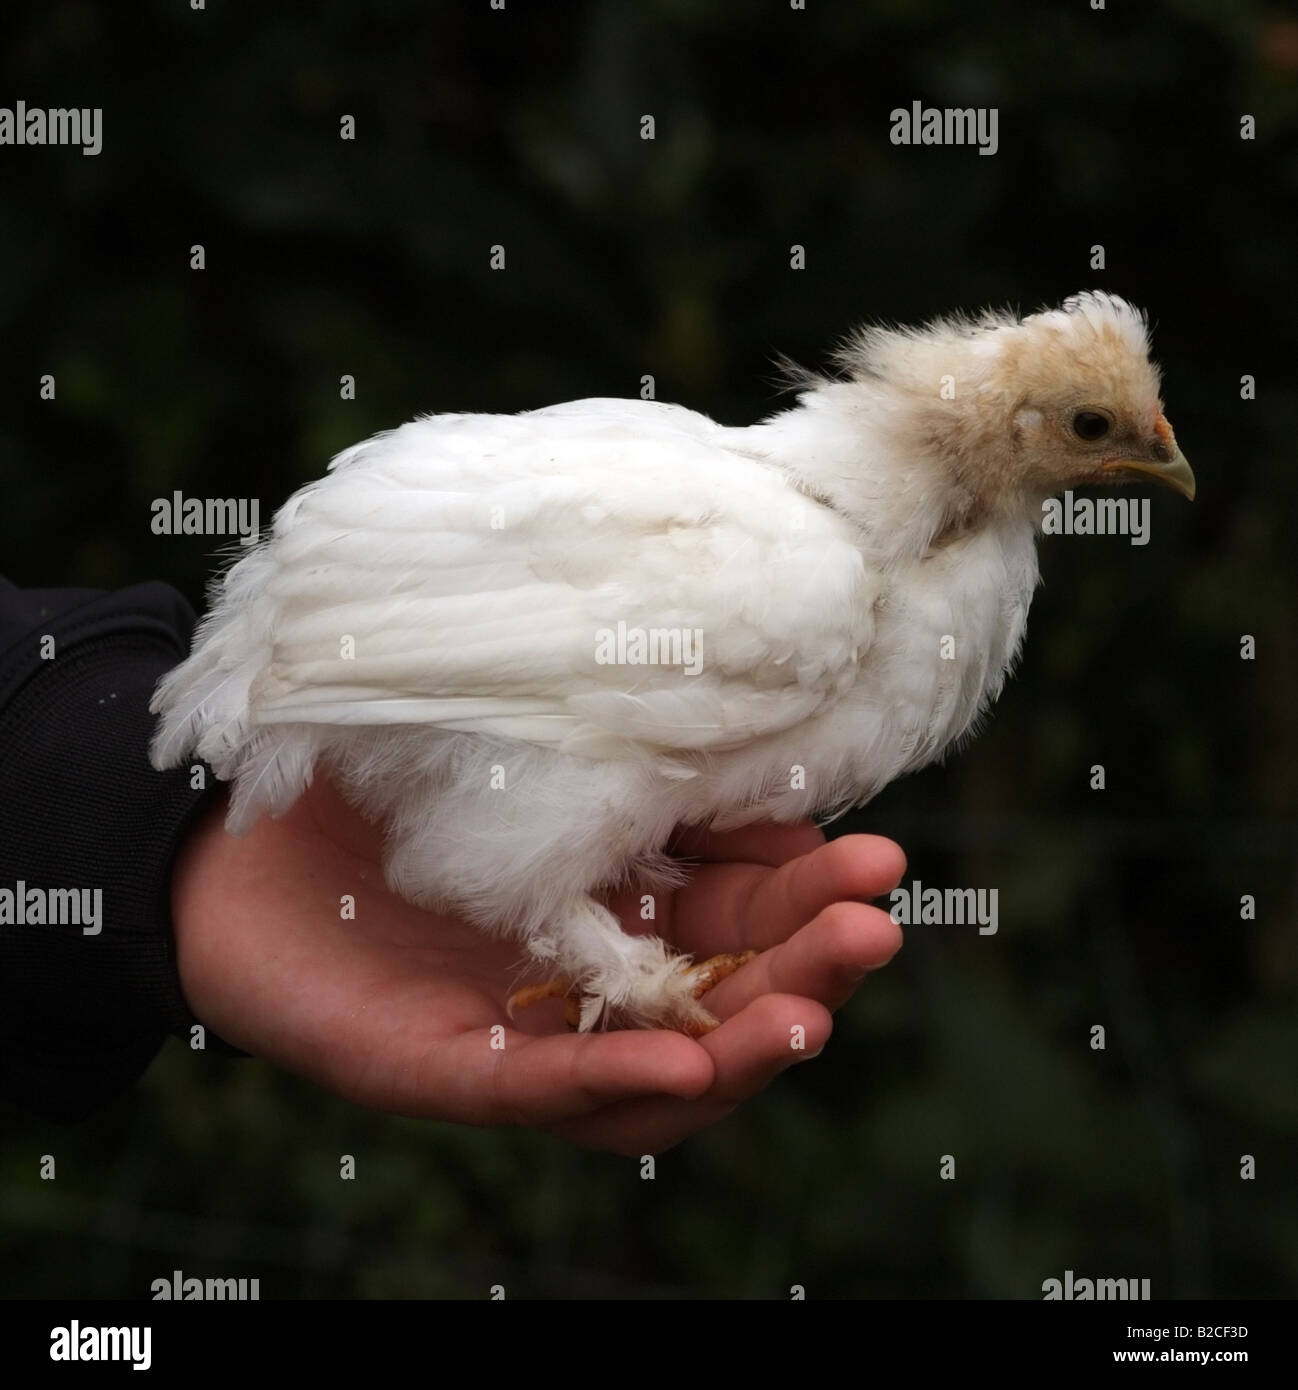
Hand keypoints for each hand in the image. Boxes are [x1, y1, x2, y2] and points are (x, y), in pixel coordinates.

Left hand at [170, 777, 905, 1152]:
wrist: (231, 813)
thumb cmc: (390, 772)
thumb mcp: (537, 757)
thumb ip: (642, 779)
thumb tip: (773, 779)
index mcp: (618, 911)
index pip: (740, 928)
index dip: (810, 903)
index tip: (877, 863)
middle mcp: (581, 985)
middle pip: (718, 1007)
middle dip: (805, 975)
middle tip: (872, 934)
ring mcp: (515, 1033)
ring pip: (652, 1074)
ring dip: (738, 1047)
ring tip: (807, 1015)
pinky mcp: (434, 1067)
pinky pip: (534, 1088)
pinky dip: (611, 1076)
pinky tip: (682, 1056)